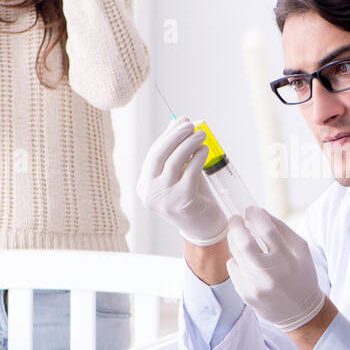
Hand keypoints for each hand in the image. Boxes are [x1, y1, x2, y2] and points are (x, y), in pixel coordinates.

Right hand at [139, 119, 228, 245]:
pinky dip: (198, 157)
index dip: (167, 136)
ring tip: (201, 135)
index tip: (181, 122)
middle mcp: (149, 193)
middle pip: (158, 156)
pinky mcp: (181, 202)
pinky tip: (204, 150)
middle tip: (191, 125)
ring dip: (189, 144)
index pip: (153, 154)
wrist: (204, 228)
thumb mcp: (181, 173)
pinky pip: (190, 172)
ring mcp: (163, 199)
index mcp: (144, 185)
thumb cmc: (193, 197)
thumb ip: (177, 151)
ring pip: (174, 162)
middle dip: (175, 136)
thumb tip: (178, 122)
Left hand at [225, 206, 325, 331]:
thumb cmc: (302, 275)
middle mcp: (270, 274)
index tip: (250, 210)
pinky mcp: (246, 295)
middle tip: (235, 219)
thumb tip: (259, 212)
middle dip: (236, 226)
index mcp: (287, 260)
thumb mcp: (301, 250)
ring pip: (235, 255)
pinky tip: (248, 263)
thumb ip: (281, 228)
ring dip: (236, 242)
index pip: (266, 230)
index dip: (255, 215)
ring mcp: (256, 286)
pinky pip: (233, 269)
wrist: (300, 312)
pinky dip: (237, 261)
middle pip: (244, 243)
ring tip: (243, 239)